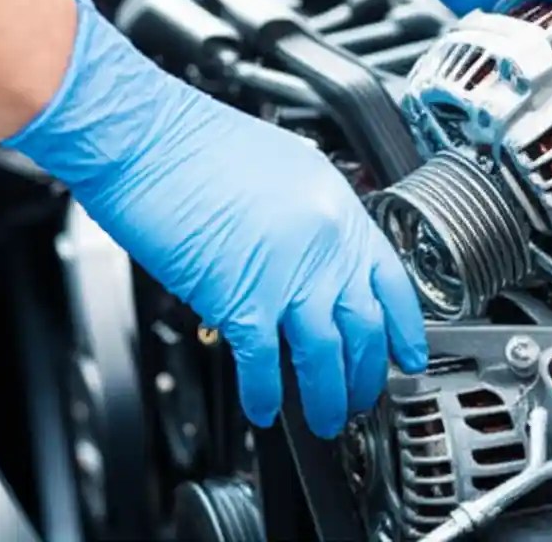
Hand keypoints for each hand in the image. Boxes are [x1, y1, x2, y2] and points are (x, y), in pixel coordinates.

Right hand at [4, 0, 427, 437]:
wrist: (141, 134)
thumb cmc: (192, 141)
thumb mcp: (282, 166)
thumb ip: (309, 217)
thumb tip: (315, 259)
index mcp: (336, 206)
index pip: (389, 278)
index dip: (404, 325)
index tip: (410, 351)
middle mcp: (322, 241)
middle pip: (363, 324)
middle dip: (367, 372)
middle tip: (363, 396)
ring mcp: (286, 272)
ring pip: (326, 353)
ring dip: (327, 394)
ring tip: (326, 417)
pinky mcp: (241, 298)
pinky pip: (265, 361)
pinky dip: (266, 392)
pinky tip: (264, 406)